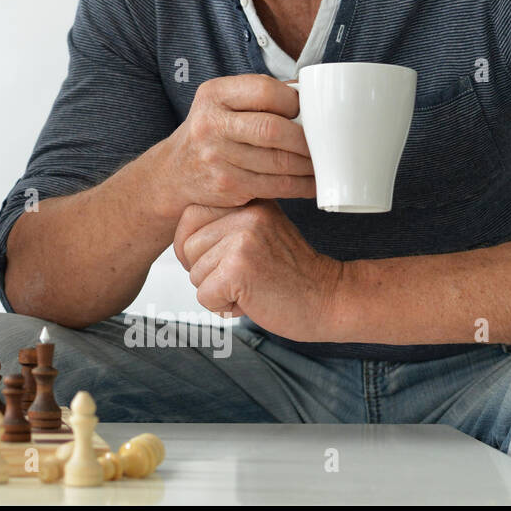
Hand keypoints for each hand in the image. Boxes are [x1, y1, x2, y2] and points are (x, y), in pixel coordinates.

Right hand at [162, 74, 316, 209]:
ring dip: (310, 165)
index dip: (294, 102)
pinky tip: (313, 182)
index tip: (307, 112)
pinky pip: (277, 186)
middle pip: (273, 130)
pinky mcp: (227, 185)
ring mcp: (216, 157)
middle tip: (326, 142)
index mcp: (214, 94)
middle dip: (306, 139)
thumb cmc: (212, 132)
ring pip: (279, 162)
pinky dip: (302, 185)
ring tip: (325, 162)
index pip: (265, 91)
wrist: (174, 171)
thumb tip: (311, 94)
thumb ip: (260, 96)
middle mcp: (210, 124)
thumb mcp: (223, 102)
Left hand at [172, 199, 346, 340]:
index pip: (189, 215)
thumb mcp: (260, 234)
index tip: (219, 260)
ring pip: (194, 273)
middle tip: (242, 278)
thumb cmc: (292, 274)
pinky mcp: (239, 268)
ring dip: (217, 290)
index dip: (194, 246)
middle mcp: (246, 213)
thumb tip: (178, 234)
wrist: (332, 299)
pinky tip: (252, 301)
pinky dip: (223, 307)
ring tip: (252, 287)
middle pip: (186, 246)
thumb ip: (225, 225)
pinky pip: (204, 295)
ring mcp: (243, 239)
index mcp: (249, 202)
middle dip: (205, 271)